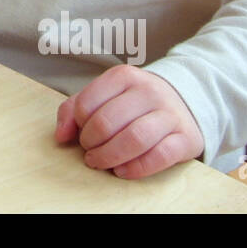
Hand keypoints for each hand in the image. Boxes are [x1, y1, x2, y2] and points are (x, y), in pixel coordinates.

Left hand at [54, 65, 204, 178]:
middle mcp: (148, 91)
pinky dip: (137, 168)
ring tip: (101, 163)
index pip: (87, 104)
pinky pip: (160, 156)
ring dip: (110, 157)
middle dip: (91, 144)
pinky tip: (122, 171)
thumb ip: (75, 109)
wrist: (183, 102)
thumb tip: (61, 136)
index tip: (81, 134)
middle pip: (108, 122)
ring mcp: (169, 113)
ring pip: (134, 138)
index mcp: (123, 77)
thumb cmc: (134, 103)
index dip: (78, 125)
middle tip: (89, 153)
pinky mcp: (185, 137)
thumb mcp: (104, 96)